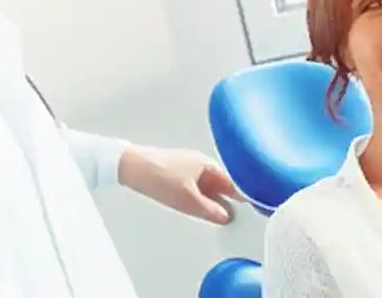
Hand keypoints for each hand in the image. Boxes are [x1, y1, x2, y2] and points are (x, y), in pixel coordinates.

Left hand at [118, 145, 244, 224]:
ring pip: (206, 188)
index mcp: (208, 164)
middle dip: (225, 200)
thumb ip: (210, 210)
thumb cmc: (160, 176)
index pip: (232, 182)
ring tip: (214, 216)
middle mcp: (200, 164)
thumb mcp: (189, 199)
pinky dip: (198, 198)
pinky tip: (195, 208)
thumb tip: (225, 216)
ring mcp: (187, 168)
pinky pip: (193, 187)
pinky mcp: (175, 173)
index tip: (250, 209)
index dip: (241, 196)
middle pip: (219, 185)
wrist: (131, 166)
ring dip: (210, 201)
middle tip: (233, 218)